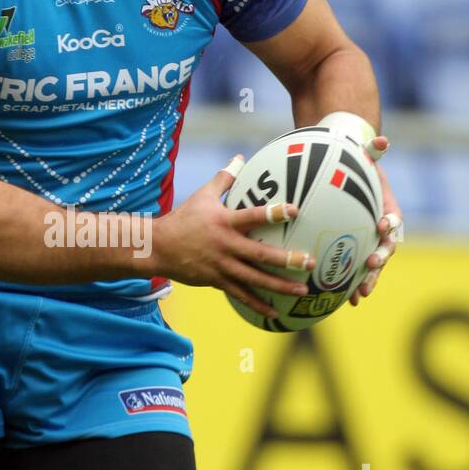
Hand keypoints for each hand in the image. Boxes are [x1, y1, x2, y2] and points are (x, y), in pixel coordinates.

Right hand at [150, 156, 315, 319]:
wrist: (158, 247)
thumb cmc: (183, 218)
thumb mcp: (203, 195)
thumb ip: (224, 179)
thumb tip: (239, 158)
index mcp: (225, 221)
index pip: (254, 215)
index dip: (274, 212)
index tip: (295, 210)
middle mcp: (226, 245)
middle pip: (261, 254)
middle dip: (288, 260)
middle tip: (310, 262)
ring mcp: (221, 265)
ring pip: (255, 279)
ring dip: (280, 286)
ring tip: (302, 290)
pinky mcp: (216, 281)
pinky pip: (241, 294)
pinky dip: (258, 304)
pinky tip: (276, 311)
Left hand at [349, 136, 402, 306]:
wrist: (351, 179)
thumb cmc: (357, 168)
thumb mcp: (364, 156)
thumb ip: (372, 150)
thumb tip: (382, 139)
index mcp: (388, 209)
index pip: (393, 217)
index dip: (390, 222)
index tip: (382, 226)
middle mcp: (383, 230)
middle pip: (386, 247)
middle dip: (380, 258)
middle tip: (371, 264)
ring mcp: (371, 244)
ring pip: (373, 265)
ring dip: (368, 280)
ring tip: (359, 293)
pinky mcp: (358, 254)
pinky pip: (357, 273)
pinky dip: (353, 287)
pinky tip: (345, 302)